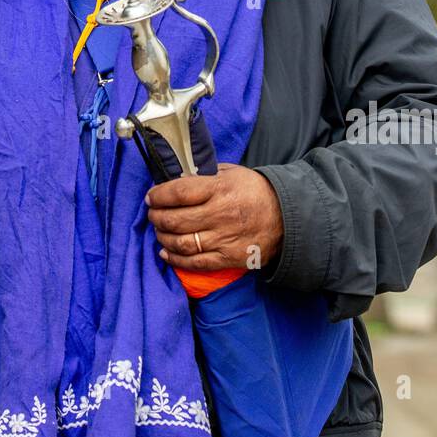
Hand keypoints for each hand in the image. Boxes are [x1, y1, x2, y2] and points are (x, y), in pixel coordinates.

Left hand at [146, 164, 283, 273]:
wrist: (286, 216)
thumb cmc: (254, 191)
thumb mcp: (231, 173)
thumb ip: (204, 176)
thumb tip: (176, 180)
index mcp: (219, 189)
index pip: (178, 192)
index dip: (159, 196)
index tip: (151, 197)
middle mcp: (219, 215)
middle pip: (175, 220)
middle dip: (156, 217)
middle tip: (152, 214)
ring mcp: (223, 239)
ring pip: (182, 243)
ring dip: (163, 237)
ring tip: (159, 231)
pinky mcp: (228, 258)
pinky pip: (196, 263)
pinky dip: (176, 259)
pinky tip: (165, 252)